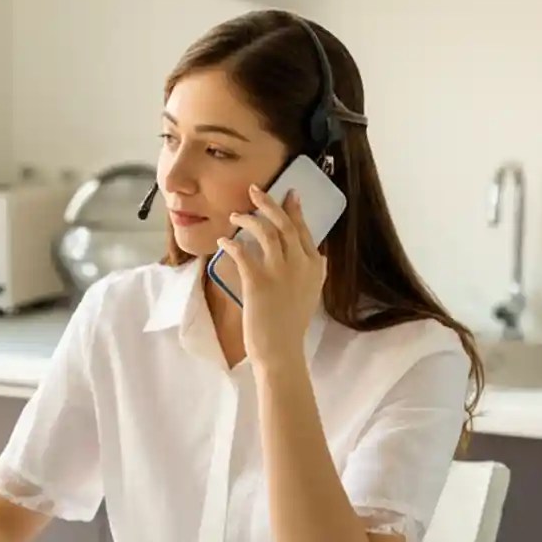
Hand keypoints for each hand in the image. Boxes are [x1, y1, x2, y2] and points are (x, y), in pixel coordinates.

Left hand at [217, 183, 326, 371]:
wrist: (281, 350)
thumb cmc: (291, 325)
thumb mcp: (311, 294)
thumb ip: (313, 272)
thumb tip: (317, 255)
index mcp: (315, 267)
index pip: (304, 230)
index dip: (294, 210)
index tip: (288, 194)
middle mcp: (300, 264)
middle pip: (284, 223)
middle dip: (269, 203)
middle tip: (255, 190)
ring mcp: (280, 271)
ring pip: (265, 231)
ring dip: (248, 218)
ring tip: (235, 215)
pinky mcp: (258, 280)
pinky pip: (242, 251)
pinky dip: (231, 243)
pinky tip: (223, 241)